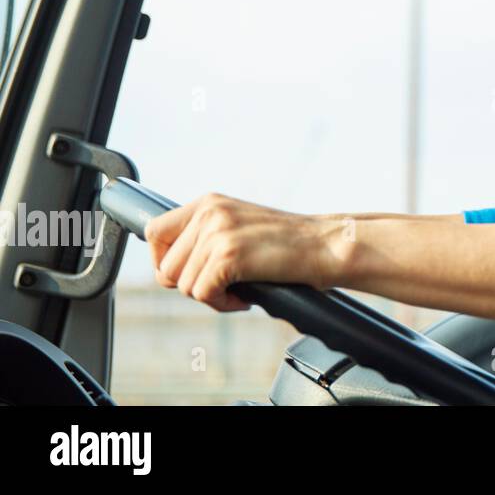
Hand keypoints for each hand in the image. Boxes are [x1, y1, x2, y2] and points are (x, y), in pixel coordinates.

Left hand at [145, 193, 339, 311]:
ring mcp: (218, 232)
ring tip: (239, 289)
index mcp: (209, 202)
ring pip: (182, 286)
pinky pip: (203, 295)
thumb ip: (205, 236)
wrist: (327, 245)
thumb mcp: (239, 226)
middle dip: (190, 286)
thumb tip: (165, 269)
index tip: (189, 274)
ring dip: (211, 297)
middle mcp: (209, 212)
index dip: (165, 261)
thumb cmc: (288, 244)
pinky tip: (246, 297)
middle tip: (223, 286)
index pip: (155, 232)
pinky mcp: (228, 255)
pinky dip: (224, 305)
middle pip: (165, 268)